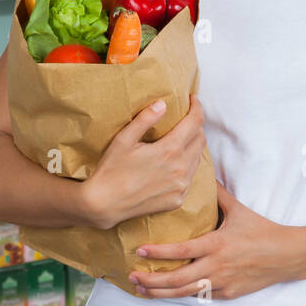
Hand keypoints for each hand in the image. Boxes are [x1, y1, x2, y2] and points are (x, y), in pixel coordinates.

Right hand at [80, 94, 206, 231]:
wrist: (105, 204)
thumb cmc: (111, 170)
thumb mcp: (124, 140)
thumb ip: (145, 119)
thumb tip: (163, 104)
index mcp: (170, 150)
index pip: (195, 122)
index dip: (197, 107)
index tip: (193, 100)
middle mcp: (181, 169)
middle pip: (200, 139)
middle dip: (195, 125)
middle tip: (183, 119)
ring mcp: (181, 186)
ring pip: (198, 158)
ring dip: (192, 146)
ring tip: (179, 139)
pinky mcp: (178, 199)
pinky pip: (191, 177)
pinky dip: (187, 166)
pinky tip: (174, 163)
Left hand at [128, 182, 305, 299]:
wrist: (287, 256)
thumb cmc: (262, 230)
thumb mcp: (239, 210)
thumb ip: (217, 195)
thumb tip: (200, 174)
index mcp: (217, 244)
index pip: (181, 250)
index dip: (158, 252)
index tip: (139, 250)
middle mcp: (217, 266)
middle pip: (177, 279)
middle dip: (151, 279)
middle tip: (132, 275)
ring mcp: (222, 283)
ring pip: (185, 293)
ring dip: (160, 292)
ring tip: (141, 289)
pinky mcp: (228, 294)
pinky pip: (201, 296)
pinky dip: (182, 295)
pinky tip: (167, 293)